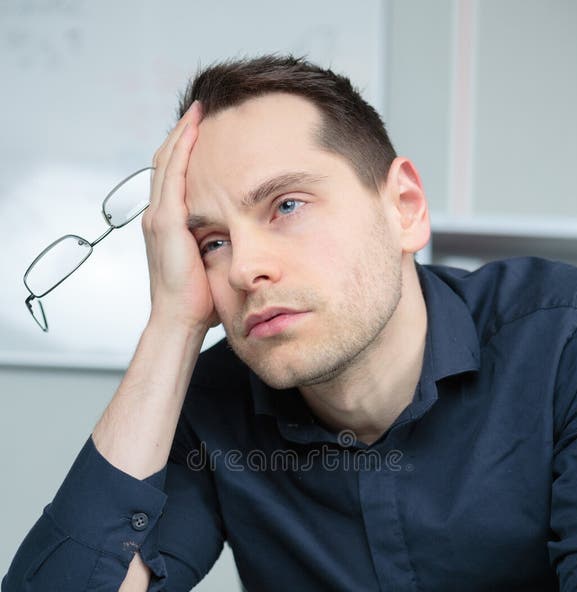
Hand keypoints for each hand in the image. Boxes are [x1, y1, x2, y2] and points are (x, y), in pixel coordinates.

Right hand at [142, 101, 218, 331]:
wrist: (180, 321)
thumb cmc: (196, 303)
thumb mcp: (210, 265)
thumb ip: (218, 246)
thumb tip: (242, 240)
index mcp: (166, 226)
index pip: (173, 177)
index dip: (186, 151)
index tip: (204, 130)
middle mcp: (157, 217)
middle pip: (166, 162)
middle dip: (183, 133)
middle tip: (201, 109)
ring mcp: (158, 218)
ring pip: (167, 162)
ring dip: (182, 134)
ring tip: (199, 110)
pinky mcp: (166, 223)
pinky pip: (173, 176)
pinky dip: (182, 150)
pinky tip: (195, 132)